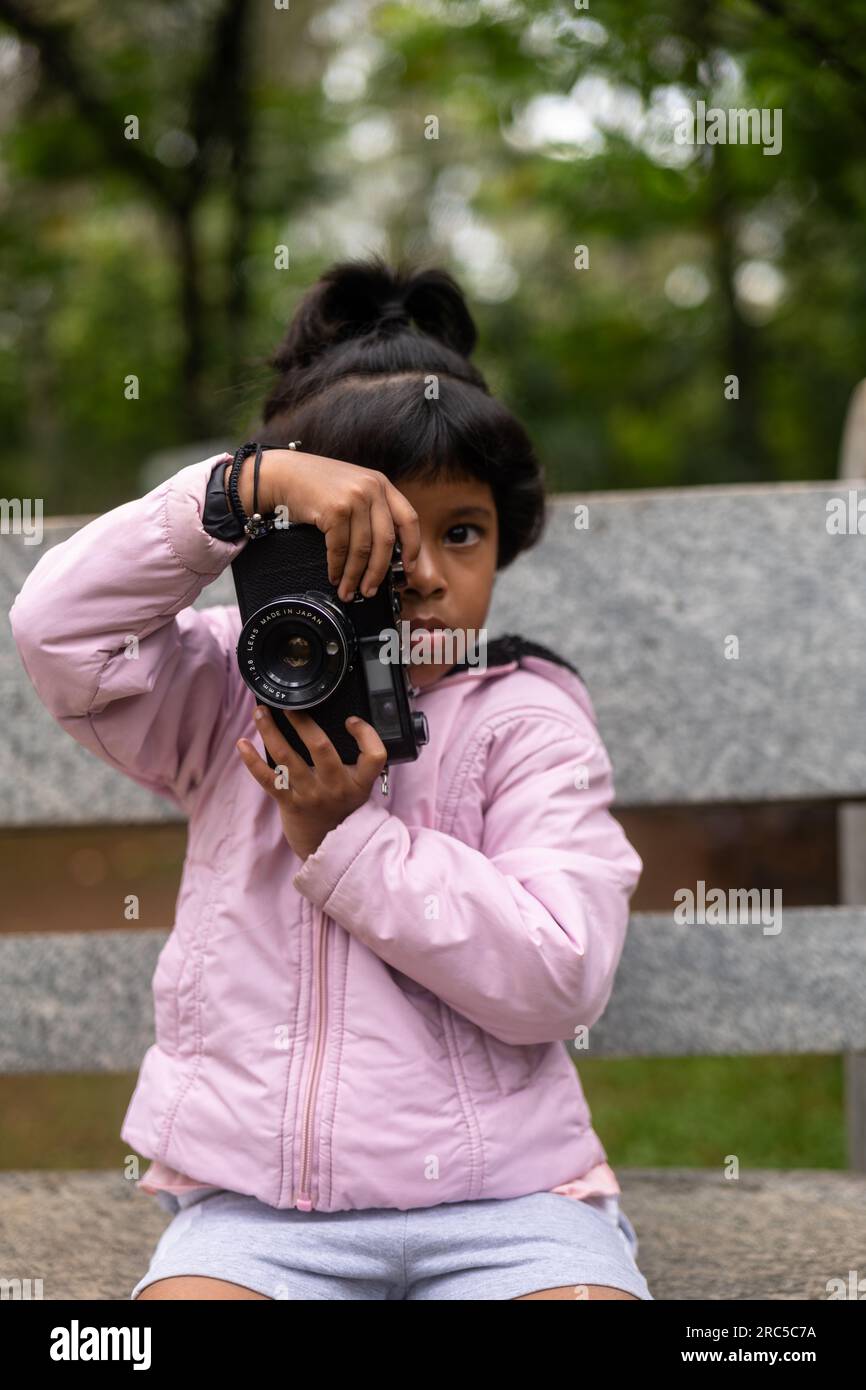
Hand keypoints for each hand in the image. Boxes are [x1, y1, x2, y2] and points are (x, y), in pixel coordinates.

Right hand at [226, 448, 420, 603]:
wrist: (282, 473)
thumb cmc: (314, 485)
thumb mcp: (352, 488)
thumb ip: (371, 510)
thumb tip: (383, 553)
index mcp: (381, 484)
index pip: (408, 519)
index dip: (413, 547)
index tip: (409, 569)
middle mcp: (371, 488)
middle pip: (386, 541)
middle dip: (379, 571)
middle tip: (371, 590)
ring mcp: (354, 498)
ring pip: (363, 549)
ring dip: (355, 576)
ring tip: (349, 590)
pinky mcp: (335, 510)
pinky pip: (341, 548)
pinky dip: (338, 567)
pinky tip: (334, 575)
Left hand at [236, 704, 387, 859]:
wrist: (325, 846)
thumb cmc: (340, 809)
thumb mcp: (357, 788)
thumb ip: (354, 762)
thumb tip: (338, 722)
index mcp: (358, 782)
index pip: (375, 755)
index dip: (366, 734)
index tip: (351, 720)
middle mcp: (335, 787)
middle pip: (321, 748)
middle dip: (302, 721)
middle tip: (288, 705)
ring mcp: (311, 796)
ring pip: (287, 757)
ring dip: (270, 731)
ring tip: (260, 713)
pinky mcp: (289, 804)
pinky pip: (267, 779)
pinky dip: (252, 760)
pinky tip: (242, 744)